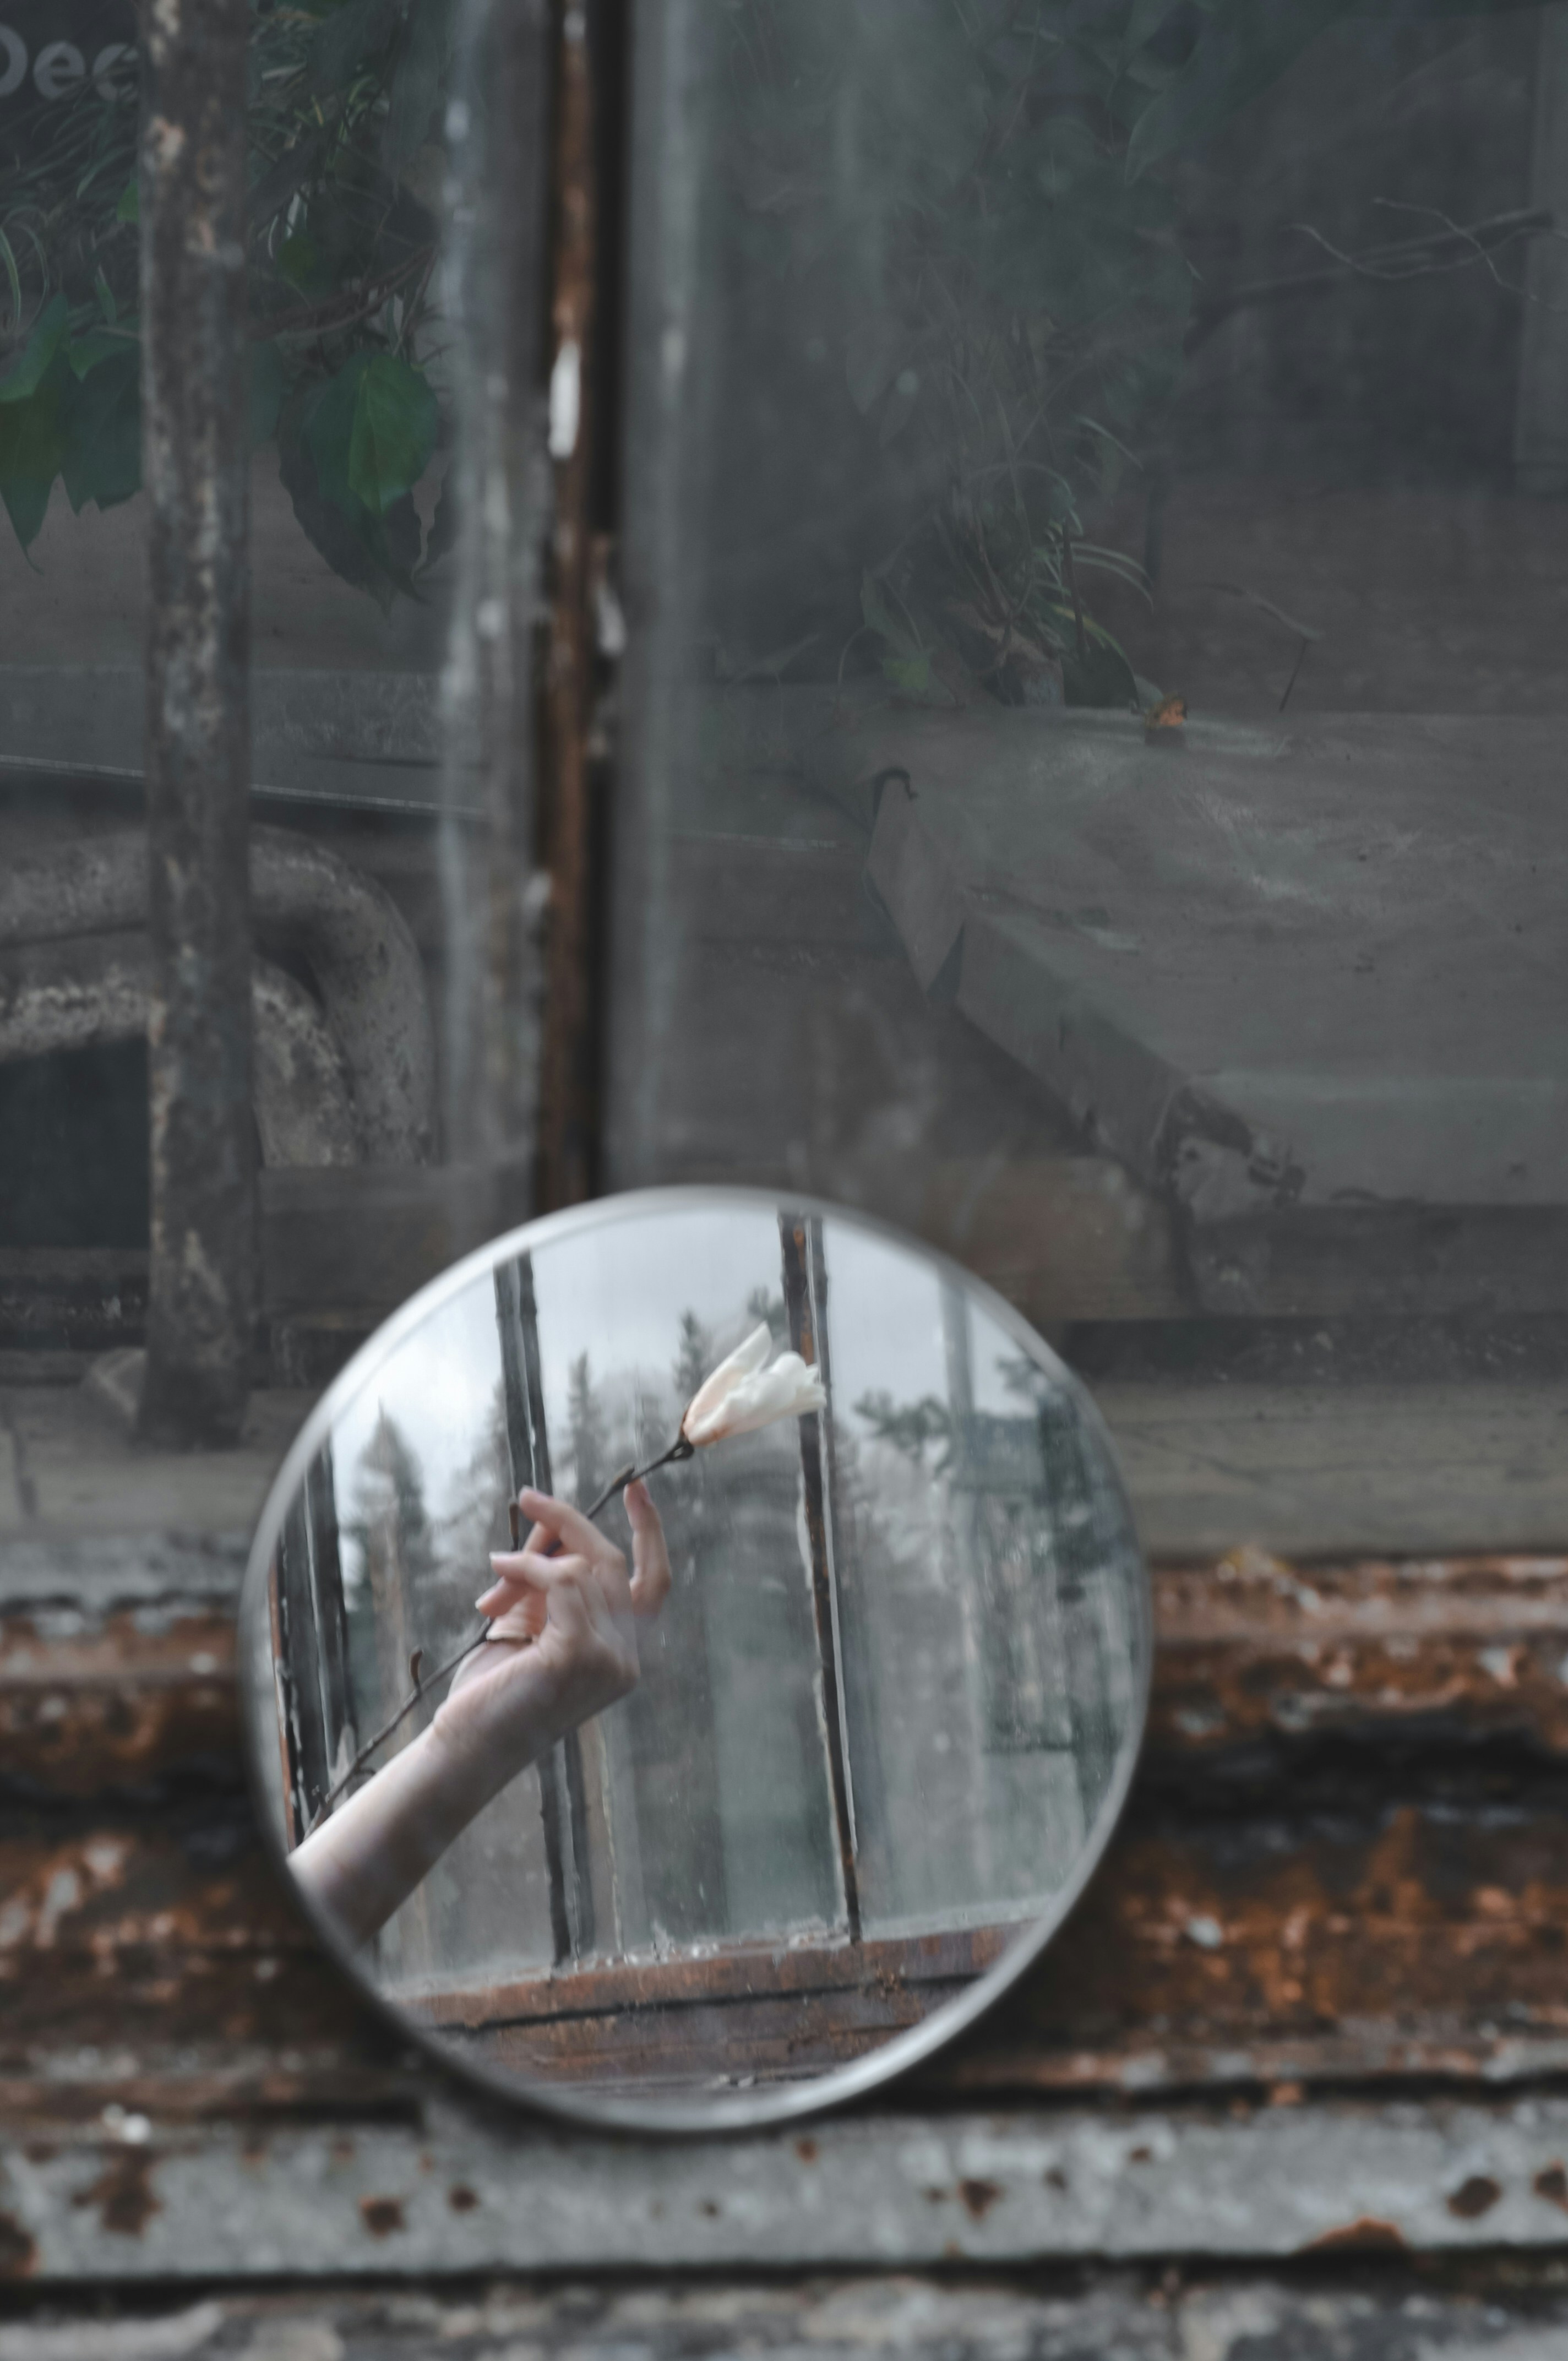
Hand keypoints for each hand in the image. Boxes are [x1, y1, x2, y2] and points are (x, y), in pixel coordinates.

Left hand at [430, 1481, 670, 1787]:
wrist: (465, 1747)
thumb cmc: (493, 1691)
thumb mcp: (528, 1620)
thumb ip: (549, 1576)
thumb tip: (552, 1523)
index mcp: (622, 1654)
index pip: (654, 1584)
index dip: (650, 1533)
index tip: (634, 1489)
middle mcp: (626, 1659)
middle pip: (613, 1563)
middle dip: (570, 1522)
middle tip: (528, 1497)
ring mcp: (609, 1660)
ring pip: (581, 1568)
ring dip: (530, 1558)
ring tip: (495, 1571)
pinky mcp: (580, 1654)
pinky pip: (560, 1580)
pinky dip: (525, 1566)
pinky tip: (498, 1571)